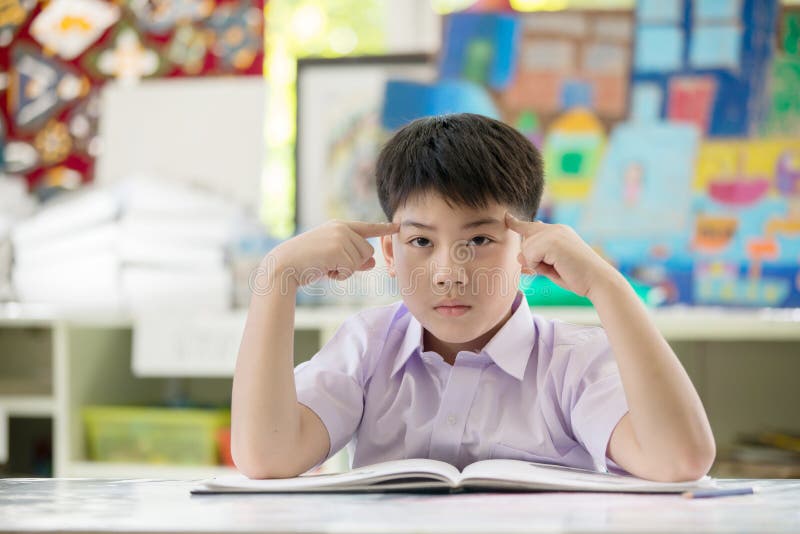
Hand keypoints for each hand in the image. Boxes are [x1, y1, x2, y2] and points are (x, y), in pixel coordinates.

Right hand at [267, 220, 398, 286]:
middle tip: (330, 265)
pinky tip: (325, 270)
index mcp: (339, 226)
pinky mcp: (338, 248)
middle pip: (368, 251)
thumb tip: (373, 263)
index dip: (383, 228)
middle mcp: (341, 228)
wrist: (284, 266)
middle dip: (354, 264)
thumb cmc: (306, 263)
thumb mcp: (333, 259)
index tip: (397, 226)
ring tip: (325, 266)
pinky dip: (340, 275)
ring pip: (362, 260)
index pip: (366, 227)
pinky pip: (352, 269)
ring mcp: (340, 236)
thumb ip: (354, 259)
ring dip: (346, 270)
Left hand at [505, 212, 618, 297]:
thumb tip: (519, 257)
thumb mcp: (552, 268)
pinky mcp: (551, 240)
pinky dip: (538, 265)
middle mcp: (555, 228)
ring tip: (559, 266)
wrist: (597, 280)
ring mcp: (553, 232)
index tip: (506, 217)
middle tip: (557, 267)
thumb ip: (535, 261)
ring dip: (537, 264)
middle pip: (525, 242)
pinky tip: (556, 265)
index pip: (531, 226)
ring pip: (526, 249)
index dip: (517, 223)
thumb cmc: (578, 277)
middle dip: (533, 259)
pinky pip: (529, 255)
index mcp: (558, 231)